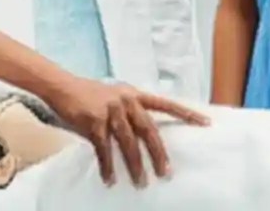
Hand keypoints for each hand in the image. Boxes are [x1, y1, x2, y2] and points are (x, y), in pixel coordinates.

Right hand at [46, 76, 209, 186]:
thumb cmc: (91, 95)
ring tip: (141, 182)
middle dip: (158, 154)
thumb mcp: (117, 95)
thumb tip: (145, 134)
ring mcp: (111, 112)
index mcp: (136, 95)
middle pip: (149, 131)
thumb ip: (132, 110)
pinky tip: (111, 179)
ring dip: (135, 166)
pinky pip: (104, 150)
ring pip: (128, 143)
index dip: (187, 114)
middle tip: (166, 173)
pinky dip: (108, 166)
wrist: (63, 87)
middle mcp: (127, 102)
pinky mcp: (94, 122)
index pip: (167, 104)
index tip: (206, 123)